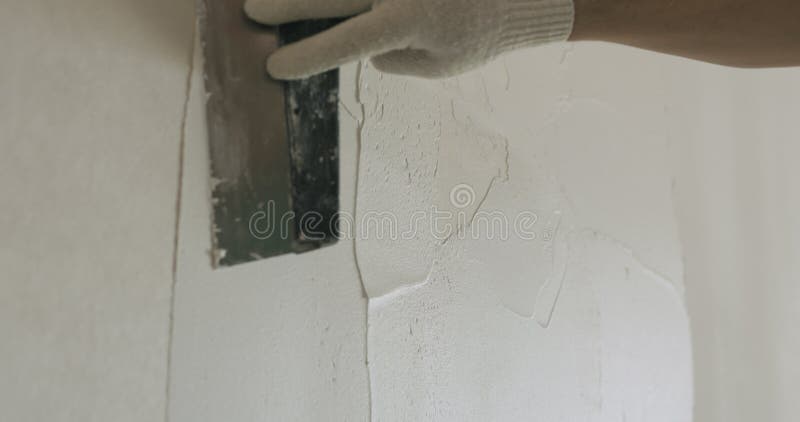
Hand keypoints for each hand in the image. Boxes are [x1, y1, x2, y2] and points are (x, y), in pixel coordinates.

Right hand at [244, 0, 573, 79]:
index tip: (274, 66)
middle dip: (286, 4)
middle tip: (251, 11)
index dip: (305, 56)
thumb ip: (394, 56)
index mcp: (404, 21)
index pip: (342, 42)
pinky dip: (346, 1)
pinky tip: (333, 8)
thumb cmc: (480, 35)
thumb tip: (365, 46)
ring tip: (277, 4)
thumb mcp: (438, 63)